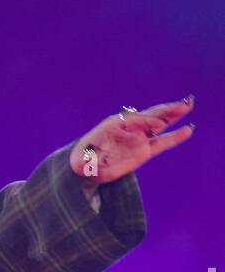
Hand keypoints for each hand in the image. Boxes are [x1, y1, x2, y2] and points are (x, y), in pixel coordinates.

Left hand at [69, 96, 194, 183]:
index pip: (134, 121)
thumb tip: (93, 163)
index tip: (159, 124)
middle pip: (150, 116)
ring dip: (174, 115)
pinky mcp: (144, 150)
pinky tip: (188, 130)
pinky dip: (174, 136)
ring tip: (189, 105)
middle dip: (166, 110)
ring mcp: (138, 138)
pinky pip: (162, 142)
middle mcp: (129, 128)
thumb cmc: (82, 161)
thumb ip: (90, 160)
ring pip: (159, 124)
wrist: (86, 168)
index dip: (147, 121)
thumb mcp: (83, 161)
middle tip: (183, 103)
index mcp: (114, 125)